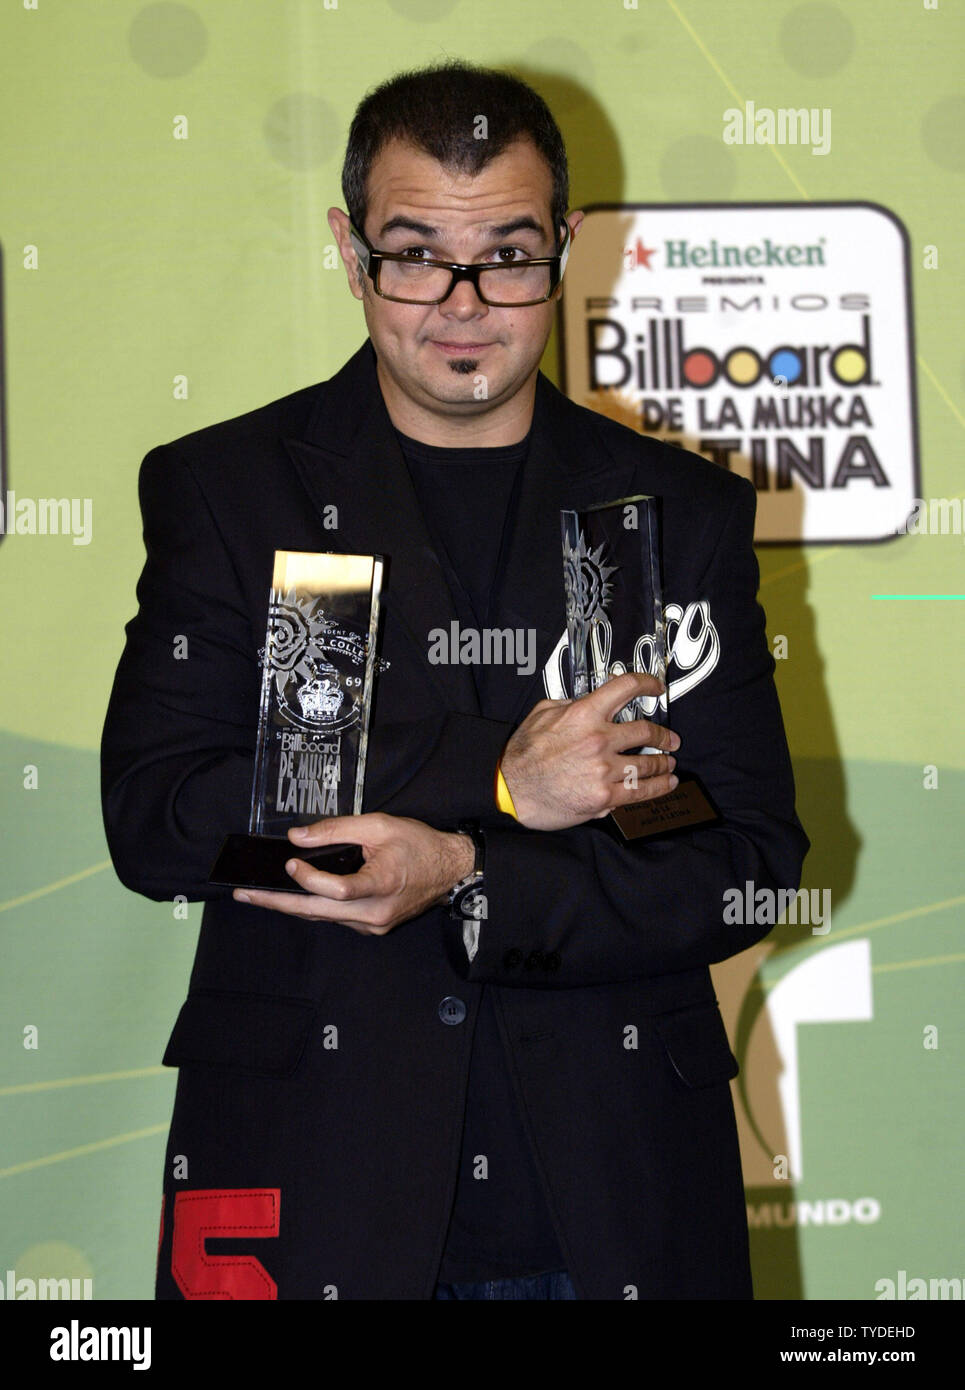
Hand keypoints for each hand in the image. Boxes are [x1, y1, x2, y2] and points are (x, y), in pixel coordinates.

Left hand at [232, 813, 474, 933]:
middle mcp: (375, 912)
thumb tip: (296, 838)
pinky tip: (295, 896)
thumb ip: (336, 830)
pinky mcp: (373, 927)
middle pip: (318, 912)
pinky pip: (337, 917)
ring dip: (292, 905)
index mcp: (382, 884)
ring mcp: (373, 924)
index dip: (310, 879)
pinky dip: (315, 906)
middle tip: (245, 896)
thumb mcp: (379, 825)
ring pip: (324, 917)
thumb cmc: (418, 844)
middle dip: (277, 903)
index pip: (338, 890)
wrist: (450, 870)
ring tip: (259, 895)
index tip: (290, 863)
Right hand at [499, 671, 680, 830]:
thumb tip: (590, 703)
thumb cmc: (522, 754)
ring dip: (664, 763)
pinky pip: (640, 791)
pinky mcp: (604, 796)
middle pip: (646, 731)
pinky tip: (666, 783)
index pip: (626, 688)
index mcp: (583, 713)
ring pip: (648, 763)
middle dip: (664, 735)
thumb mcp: (542, 713)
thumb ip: (570, 705)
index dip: (648, 684)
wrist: (509, 789)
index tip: (657, 687)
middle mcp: (598, 739)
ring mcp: (603, 769)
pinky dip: (659, 787)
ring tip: (669, 764)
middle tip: (671, 739)